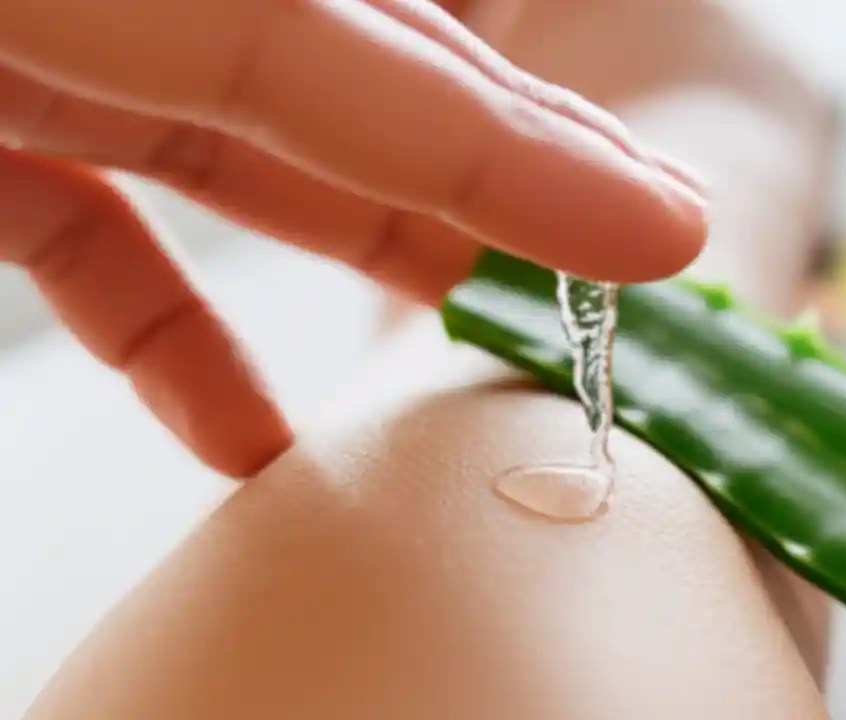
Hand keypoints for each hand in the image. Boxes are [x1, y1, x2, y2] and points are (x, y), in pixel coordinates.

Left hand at [0, 0, 707, 476]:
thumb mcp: (175, 7)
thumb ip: (356, 73)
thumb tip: (584, 176)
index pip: (396, 53)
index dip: (538, 148)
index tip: (668, 232)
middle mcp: (142, 2)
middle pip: (358, 91)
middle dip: (497, 181)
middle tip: (624, 254)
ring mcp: (55, 67)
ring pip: (244, 168)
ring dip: (371, 261)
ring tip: (482, 330)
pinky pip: (98, 256)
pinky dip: (175, 348)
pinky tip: (245, 435)